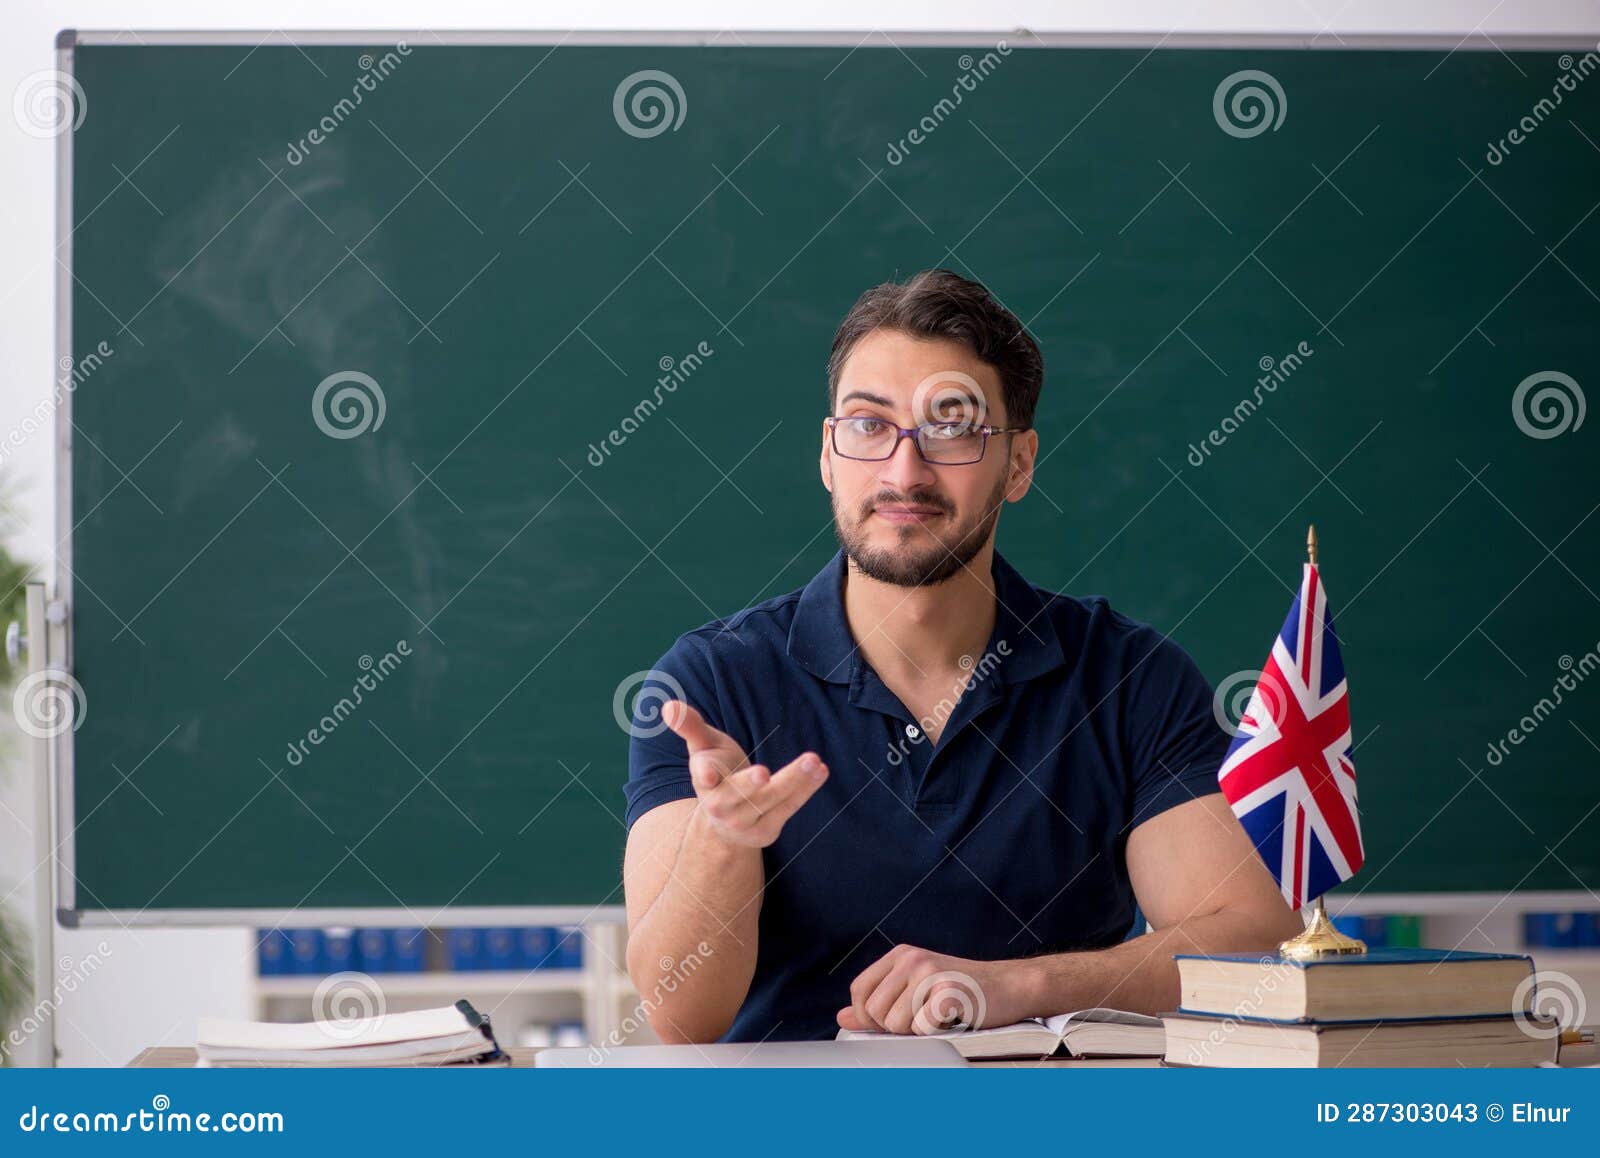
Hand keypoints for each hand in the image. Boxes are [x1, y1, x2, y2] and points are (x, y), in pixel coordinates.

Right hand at [663, 700, 828, 848]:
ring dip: (795, 780)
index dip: (705, 774)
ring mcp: (746, 822)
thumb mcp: (703, 748)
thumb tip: (668, 706)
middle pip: (740, 793)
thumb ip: (690, 726)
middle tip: (764, 772)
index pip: (702, 777)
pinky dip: (806, 790)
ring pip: (772, 800)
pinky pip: (789, 807)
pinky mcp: (767, 830)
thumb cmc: (716, 772)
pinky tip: (821, 771)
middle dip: (751, 784)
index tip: (707, 773)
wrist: (726, 820)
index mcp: (704, 783)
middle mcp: (722, 806)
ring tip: (814, 761)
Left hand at [837, 945, 1036, 1034]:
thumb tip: (842, 1016)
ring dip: (916, 1031)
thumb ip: (880, 1001)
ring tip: (938, 1017)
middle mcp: (912, 959)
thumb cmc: (964, 992)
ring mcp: (930, 973)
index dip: (868, 1016)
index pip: (859, 991)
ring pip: (895, 1024)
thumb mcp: (916, 990)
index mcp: (900, 955)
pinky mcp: (948, 991)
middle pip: (874, 1011)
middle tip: (923, 1019)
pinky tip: (951, 1019)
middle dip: (895, 1027)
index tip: (891, 1023)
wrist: (1011, 987)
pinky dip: (935, 1032)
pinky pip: (922, 1028)